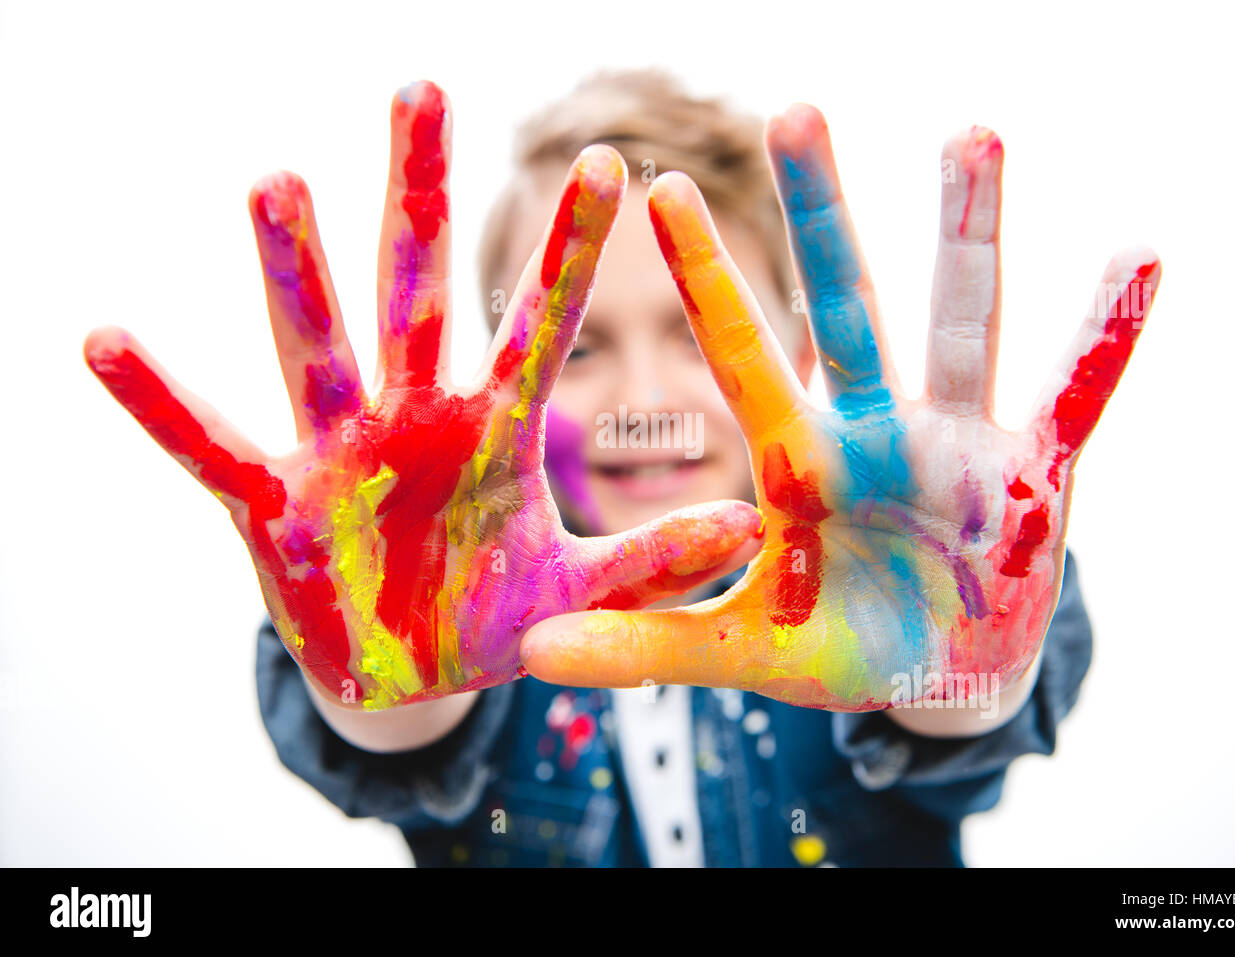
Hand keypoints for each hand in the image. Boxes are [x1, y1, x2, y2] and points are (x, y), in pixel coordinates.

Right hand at [84, 81, 760, 709]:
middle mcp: (414, 422)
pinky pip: (206, 444)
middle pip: (417, 294)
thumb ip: (651, 562)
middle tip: (425, 88)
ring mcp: (337, 455)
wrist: (409, 676)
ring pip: (315, 346)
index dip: (571, 251)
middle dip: (418, 199)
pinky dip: (157, 400)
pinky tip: (101, 340)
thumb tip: (745, 525)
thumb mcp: (576, 593)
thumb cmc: (491, 617)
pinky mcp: (271, 506)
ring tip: (276, 181)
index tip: (614, 164)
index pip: (539, 326)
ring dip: (295, 272)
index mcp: (494, 435)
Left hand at [521, 104, 1159, 711]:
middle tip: (796, 110)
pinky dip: (1105, 341)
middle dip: (821, 219)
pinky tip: (1139, 258)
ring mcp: (958, 447)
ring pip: (961, 323)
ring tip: (970, 132)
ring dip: (968, 235)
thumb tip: (528, 661)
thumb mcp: (745, 648)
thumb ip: (648, 643)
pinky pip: (1074, 400)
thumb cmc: (837, 643)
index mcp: (801, 465)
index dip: (706, 279)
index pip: (744, 358)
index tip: (659, 186)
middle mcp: (876, 432)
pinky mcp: (1033, 480)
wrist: (939, 678)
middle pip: (844, 310)